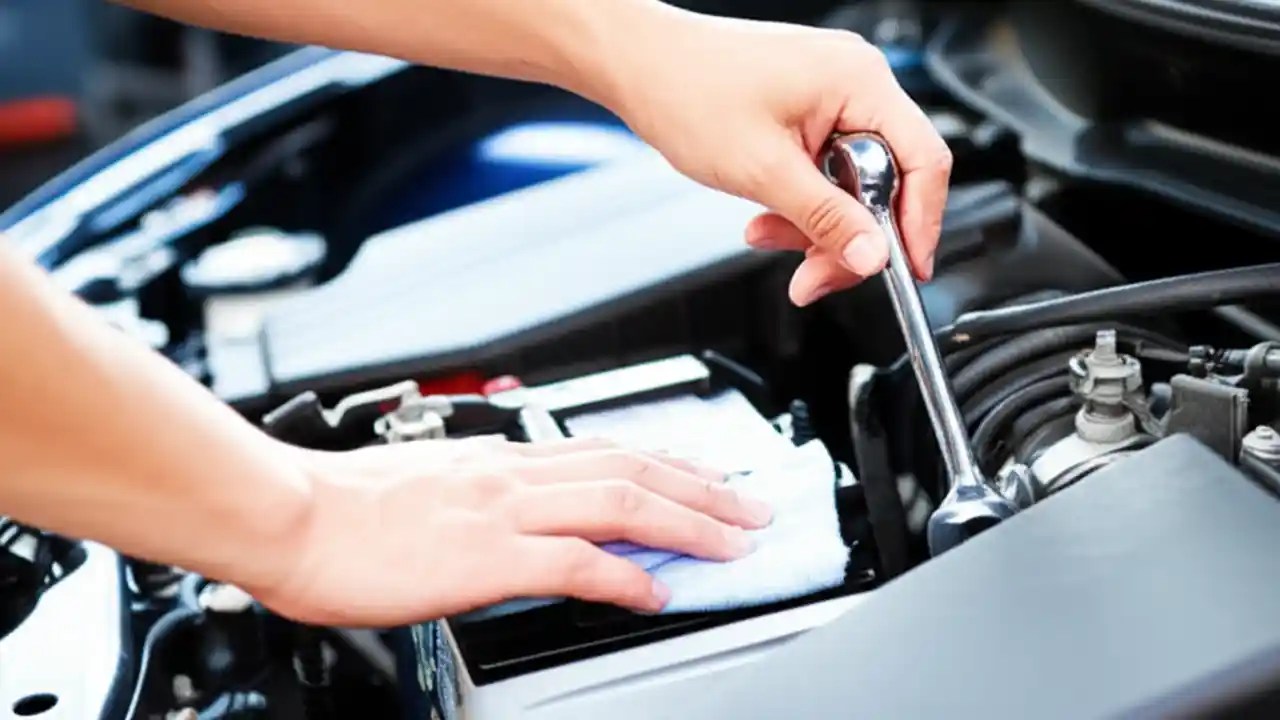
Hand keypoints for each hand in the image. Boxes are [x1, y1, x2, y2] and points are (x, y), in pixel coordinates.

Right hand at [250, 436, 771, 625]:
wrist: (286, 514)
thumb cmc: (340, 506)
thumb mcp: (424, 484)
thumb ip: (478, 495)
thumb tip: (512, 516)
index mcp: (498, 459)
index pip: (603, 451)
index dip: (667, 462)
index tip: (705, 472)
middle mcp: (512, 474)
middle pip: (631, 468)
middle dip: (702, 487)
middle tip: (750, 504)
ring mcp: (503, 511)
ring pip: (621, 503)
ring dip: (688, 522)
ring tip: (733, 541)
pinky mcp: (487, 556)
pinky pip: (575, 563)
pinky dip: (625, 577)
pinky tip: (657, 591)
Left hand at [606, 9, 951, 305]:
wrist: (638, 64)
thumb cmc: (687, 91)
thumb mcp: (763, 172)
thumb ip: (825, 218)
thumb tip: (871, 255)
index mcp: (859, 82)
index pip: (925, 161)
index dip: (920, 223)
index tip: (905, 269)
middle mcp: (854, 80)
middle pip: (887, 179)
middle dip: (847, 234)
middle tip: (813, 274)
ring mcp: (830, 92)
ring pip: (851, 182)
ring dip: (813, 222)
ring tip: (767, 232)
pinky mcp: (807, 106)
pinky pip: (824, 167)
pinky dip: (799, 199)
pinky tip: (766, 212)